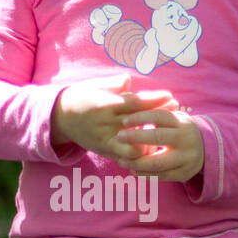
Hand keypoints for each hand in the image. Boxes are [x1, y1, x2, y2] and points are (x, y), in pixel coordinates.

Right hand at [52, 73, 180, 156]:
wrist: (61, 118)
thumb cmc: (81, 97)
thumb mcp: (93, 86)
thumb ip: (112, 85)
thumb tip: (128, 80)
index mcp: (103, 104)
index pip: (133, 102)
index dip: (152, 100)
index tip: (170, 95)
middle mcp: (104, 123)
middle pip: (137, 122)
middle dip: (158, 117)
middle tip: (177, 111)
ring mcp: (105, 139)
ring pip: (132, 144)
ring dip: (150, 140)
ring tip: (164, 130)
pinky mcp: (104, 151)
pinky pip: (125, 156)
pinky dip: (139, 153)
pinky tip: (152, 147)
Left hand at [115, 103, 204, 183]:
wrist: (206, 150)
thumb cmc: (180, 131)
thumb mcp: (174, 119)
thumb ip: (156, 113)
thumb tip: (130, 100)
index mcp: (182, 122)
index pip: (160, 117)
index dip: (141, 117)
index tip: (124, 120)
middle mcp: (186, 139)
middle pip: (158, 137)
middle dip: (136, 137)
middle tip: (119, 136)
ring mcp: (186, 158)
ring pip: (158, 162)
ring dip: (137, 162)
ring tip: (121, 160)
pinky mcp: (184, 173)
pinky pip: (161, 176)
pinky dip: (145, 174)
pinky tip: (133, 169)